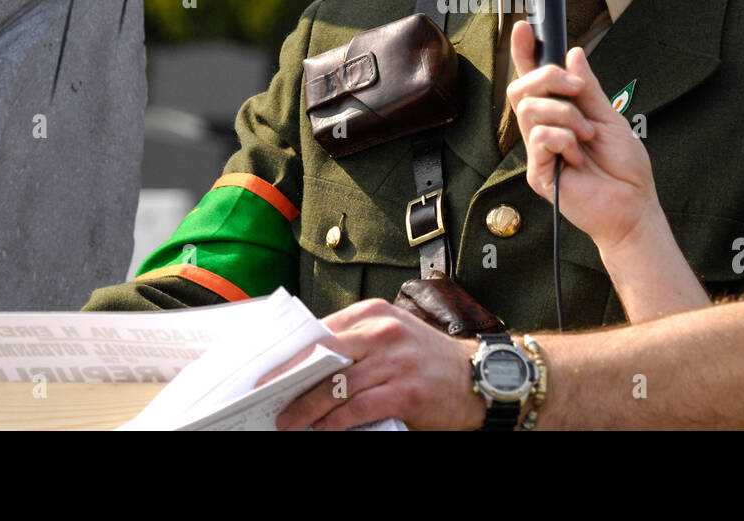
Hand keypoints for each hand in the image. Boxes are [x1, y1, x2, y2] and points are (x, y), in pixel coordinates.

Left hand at [271, 299, 484, 430]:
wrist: (479, 377)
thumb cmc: (428, 360)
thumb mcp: (393, 336)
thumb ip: (356, 344)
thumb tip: (306, 366)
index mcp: (375, 313)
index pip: (322, 331)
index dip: (292, 353)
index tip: (268, 370)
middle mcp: (384, 332)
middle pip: (323, 356)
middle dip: (289, 378)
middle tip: (264, 396)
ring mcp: (396, 361)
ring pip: (337, 386)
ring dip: (306, 408)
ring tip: (287, 421)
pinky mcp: (406, 392)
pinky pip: (358, 409)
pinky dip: (335, 423)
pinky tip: (321, 430)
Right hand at [506, 20, 659, 253]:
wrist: (634, 206)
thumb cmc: (625, 168)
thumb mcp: (610, 117)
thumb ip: (588, 88)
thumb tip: (573, 55)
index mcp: (560, 116)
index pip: (534, 81)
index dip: (525, 53)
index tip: (523, 27)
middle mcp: (544, 132)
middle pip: (521, 89)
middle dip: (547, 78)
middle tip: (576, 88)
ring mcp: (539, 152)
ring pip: (530, 110)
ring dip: (566, 114)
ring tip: (587, 134)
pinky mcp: (539, 173)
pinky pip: (541, 137)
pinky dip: (566, 140)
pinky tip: (579, 158)